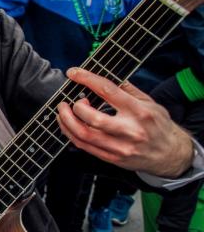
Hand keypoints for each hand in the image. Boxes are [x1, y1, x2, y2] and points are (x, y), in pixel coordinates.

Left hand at [56, 67, 195, 176]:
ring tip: (62, 111)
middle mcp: (130, 130)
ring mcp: (120, 146)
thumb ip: (128, 89)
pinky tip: (67, 125)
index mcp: (139, 111)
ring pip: (84, 135)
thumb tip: (105, 76)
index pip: (108, 91)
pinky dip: (70, 134)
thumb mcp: (150, 102)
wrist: (170, 154)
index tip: (73, 73)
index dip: (87, 79)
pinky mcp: (112, 158)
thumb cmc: (158, 125)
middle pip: (93, 118)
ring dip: (66, 121)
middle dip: (75, 107)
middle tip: (68, 101)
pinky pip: (84, 146)